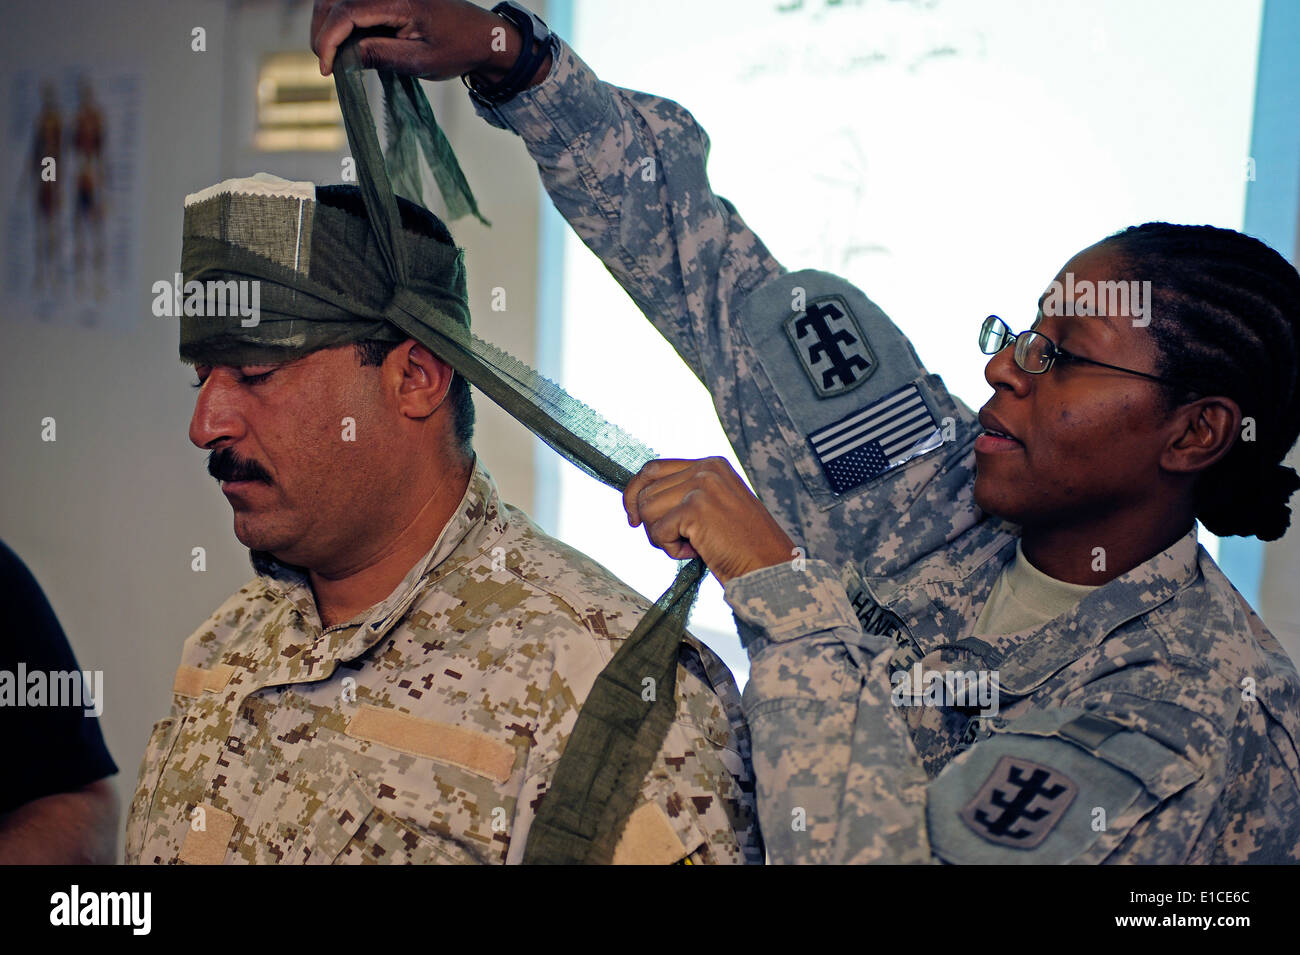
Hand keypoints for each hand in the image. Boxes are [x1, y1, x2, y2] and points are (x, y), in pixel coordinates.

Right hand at [311, 0, 543, 82]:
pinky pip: (354, 4)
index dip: (329, 39)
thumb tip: (345, 56)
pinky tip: (343, 44)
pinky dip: (341, 21)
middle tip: (325, 64)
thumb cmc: (458, 49)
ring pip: (339, 0)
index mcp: (401, 1)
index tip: (325, 67)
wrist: (481, 36)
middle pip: (335, 0)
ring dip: (328, 25)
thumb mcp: (421, 61)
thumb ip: (382, 55)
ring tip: (331, 56)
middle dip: (322, 31)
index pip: (348, 11)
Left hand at [624, 458, 798, 584]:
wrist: (769, 568)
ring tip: (691, 546)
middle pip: (646, 490)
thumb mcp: (713, 507)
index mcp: (711, 464)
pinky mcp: (696, 508)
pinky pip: (658, 530)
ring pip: (647, 509)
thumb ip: (684, 494)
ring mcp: (702, 486)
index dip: (635, 493)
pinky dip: (670, 549)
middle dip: (650, 521)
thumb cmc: (741, 546)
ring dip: (662, 537)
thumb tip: (638, 501)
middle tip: (674, 541)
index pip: (654, 468)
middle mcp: (706, 468)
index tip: (633, 519)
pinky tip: (696, 552)